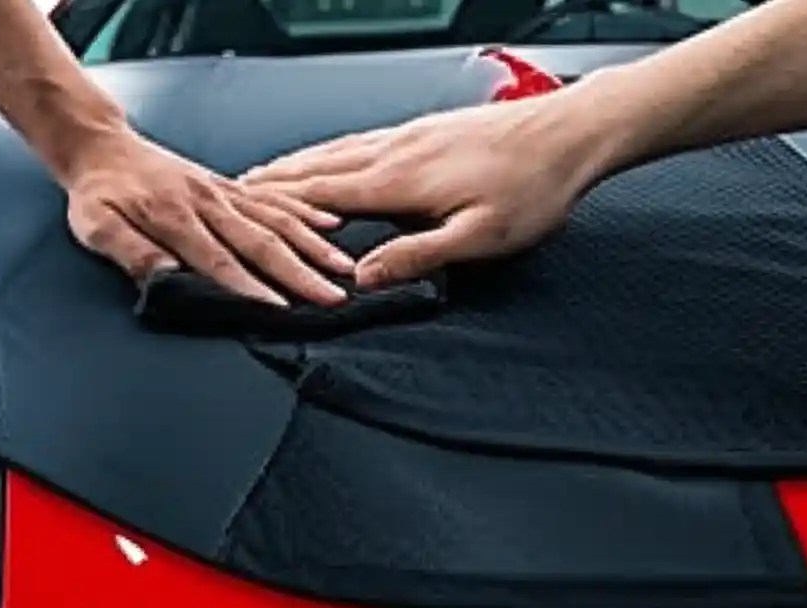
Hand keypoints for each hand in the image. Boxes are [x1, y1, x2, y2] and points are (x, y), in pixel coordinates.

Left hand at [63, 128, 355, 305]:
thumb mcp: (96, 227)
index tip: (281, 310)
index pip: (219, 262)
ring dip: (312, 246)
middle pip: (261, 242)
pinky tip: (330, 227)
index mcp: (174, 218)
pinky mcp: (228, 186)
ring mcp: (222, 192)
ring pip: (276, 219)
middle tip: (331, 298)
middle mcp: (207, 203)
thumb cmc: (97, 193)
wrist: (100, 146)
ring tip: (342, 269)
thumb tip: (166, 279)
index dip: (251, 288)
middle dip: (300, 274)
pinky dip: (304, 213)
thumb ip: (131, 252)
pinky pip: (273, 199)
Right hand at [242, 95, 610, 287]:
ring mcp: (409, 136)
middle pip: (317, 168)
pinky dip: (329, 151)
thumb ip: (417, 255)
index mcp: (400, 181)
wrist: (570, 132)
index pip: (321, 195)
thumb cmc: (533, 186)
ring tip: (267, 176)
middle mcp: (396, 151)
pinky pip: (359, 140)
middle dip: (273, 183)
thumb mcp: (478, 237)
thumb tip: (365, 277)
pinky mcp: (425, 130)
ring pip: (335, 150)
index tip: (242, 210)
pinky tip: (329, 155)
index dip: (277, 206)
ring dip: (296, 165)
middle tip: (236, 192)